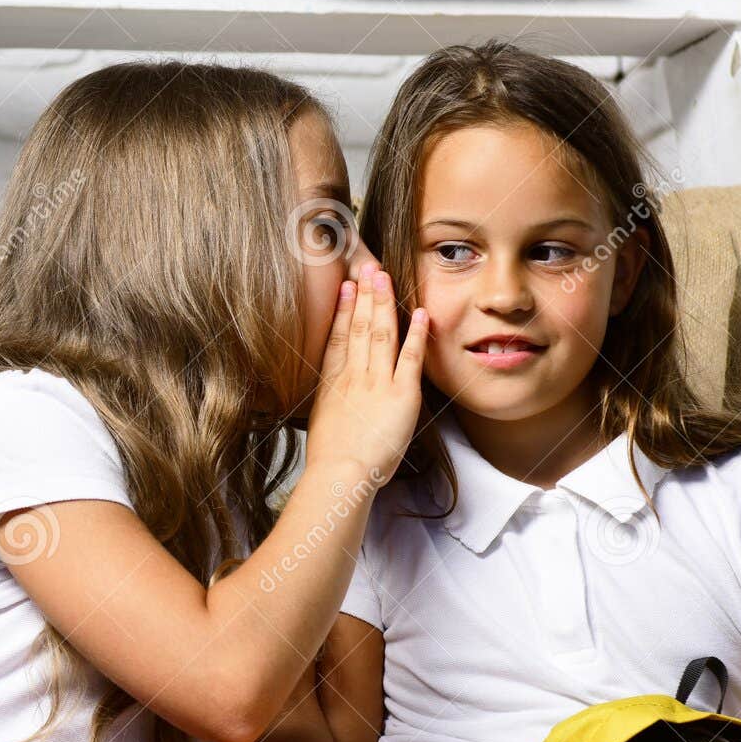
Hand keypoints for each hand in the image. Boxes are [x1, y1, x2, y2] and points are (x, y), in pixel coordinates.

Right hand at [303, 263, 426, 486]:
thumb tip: (333, 399)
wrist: (339, 474)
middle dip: (365, 295)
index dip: (344, 310)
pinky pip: (409, 359)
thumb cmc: (330, 461)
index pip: (339, 338)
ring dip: (384, 303)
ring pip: (381, 334)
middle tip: (369, 267)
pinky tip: (419, 314)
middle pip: (360, 327)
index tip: (348, 287)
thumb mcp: (320, 424)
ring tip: (385, 277)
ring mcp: (377, 384)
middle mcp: (354, 377)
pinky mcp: (401, 396)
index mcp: (334, 385)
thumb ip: (329, 405)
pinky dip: (415, 335)